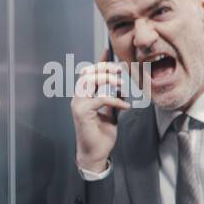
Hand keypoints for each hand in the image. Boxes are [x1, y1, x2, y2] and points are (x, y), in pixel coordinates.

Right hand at [71, 46, 128, 172]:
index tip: (108, 50)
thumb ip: (114, 99)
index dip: (100, 62)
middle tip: (121, 71)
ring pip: (89, 81)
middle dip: (105, 68)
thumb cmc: (102, 134)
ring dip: (108, 80)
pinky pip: (99, 98)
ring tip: (123, 86)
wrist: (96, 153)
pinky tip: (125, 106)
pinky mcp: (81, 112)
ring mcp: (78, 104)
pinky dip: (115, 100)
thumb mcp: (112, 113)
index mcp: (85, 96)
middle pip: (88, 73)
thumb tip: (122, 88)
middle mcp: (79, 97)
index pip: (91, 74)